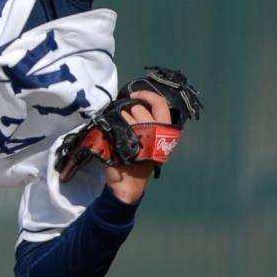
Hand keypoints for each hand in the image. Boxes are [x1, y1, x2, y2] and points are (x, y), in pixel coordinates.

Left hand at [103, 88, 171, 203]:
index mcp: (165, 131)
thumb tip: (138, 100)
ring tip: (121, 131)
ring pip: (125, 115)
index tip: (136, 94)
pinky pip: (114, 125)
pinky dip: (111, 126)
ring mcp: (139, 138)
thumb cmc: (142, 159)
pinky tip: (112, 134)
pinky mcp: (123, 143)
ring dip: (120, 118)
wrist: (129, 183)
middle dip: (131, 111)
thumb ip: (152, 123)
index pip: (160, 104)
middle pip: (138, 108)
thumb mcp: (154, 141)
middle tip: (128, 123)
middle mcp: (154, 132)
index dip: (147, 95)